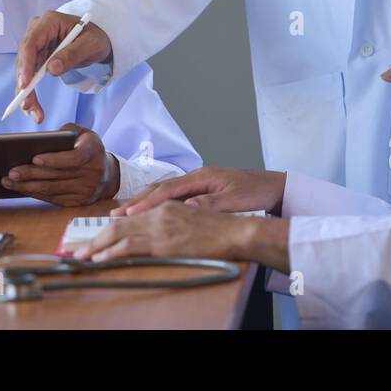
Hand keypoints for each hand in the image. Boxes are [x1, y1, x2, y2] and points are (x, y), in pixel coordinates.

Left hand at [0, 123, 118, 205]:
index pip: (74, 158)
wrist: (108, 173)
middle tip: (11, 172)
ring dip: (27, 187)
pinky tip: (22, 188)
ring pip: (52, 190)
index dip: (54, 160)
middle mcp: (92, 173)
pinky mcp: (79, 202)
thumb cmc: (87, 148)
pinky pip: (53, 199)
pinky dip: (35, 194)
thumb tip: (41, 141)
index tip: (34, 158)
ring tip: (9, 181)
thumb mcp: (82, 133)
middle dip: (31, 174)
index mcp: (93, 151)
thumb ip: (65, 132)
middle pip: (57, 176)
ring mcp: (86, 190)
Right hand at [14, 11, 111, 123]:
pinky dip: (31, 92)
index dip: (26, 64)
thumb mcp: (91, 44)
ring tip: (33, 113)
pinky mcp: (37, 58)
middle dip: (24, 84)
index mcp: (49, 22)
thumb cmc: (95, 37)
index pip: (31, 43)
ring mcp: (36, 45)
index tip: (26, 84)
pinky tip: (33, 108)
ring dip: (26, 93)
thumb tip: (52, 69)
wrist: (95, 39)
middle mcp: (37, 32)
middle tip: (26, 105)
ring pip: (24, 71)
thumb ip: (72, 54)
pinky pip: (30, 76)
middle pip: (24, 59)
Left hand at [74, 200, 289, 270]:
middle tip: (78, 249)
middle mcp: (160, 212)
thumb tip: (155, 231)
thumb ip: (174, 219)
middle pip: (119, 223)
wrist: (239, 230)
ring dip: (97, 246)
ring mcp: (161, 226)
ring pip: (119, 234)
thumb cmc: (223, 227)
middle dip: (95, 237)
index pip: (131, 215)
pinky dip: (112, 252)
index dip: (111, 226)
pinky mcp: (164, 242)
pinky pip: (131, 247)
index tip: (96, 236)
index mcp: (167, 205)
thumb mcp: (195, 217)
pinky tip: (100, 259)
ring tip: (81, 257)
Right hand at [111, 166, 286, 216]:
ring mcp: (199, 182)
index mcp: (202, 177)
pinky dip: (158, 202)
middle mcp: (197, 176)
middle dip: (137, 201)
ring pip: (165, 191)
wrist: (275, 186)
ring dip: (145, 201)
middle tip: (116, 214)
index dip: (146, 203)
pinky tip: (150, 210)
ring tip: (125, 212)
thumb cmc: (257, 193)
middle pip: (161, 188)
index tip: (128, 214)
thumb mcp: (234, 200)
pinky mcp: (203, 189)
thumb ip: (209, 205)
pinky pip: (174, 195)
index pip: (168, 190)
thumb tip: (185, 207)